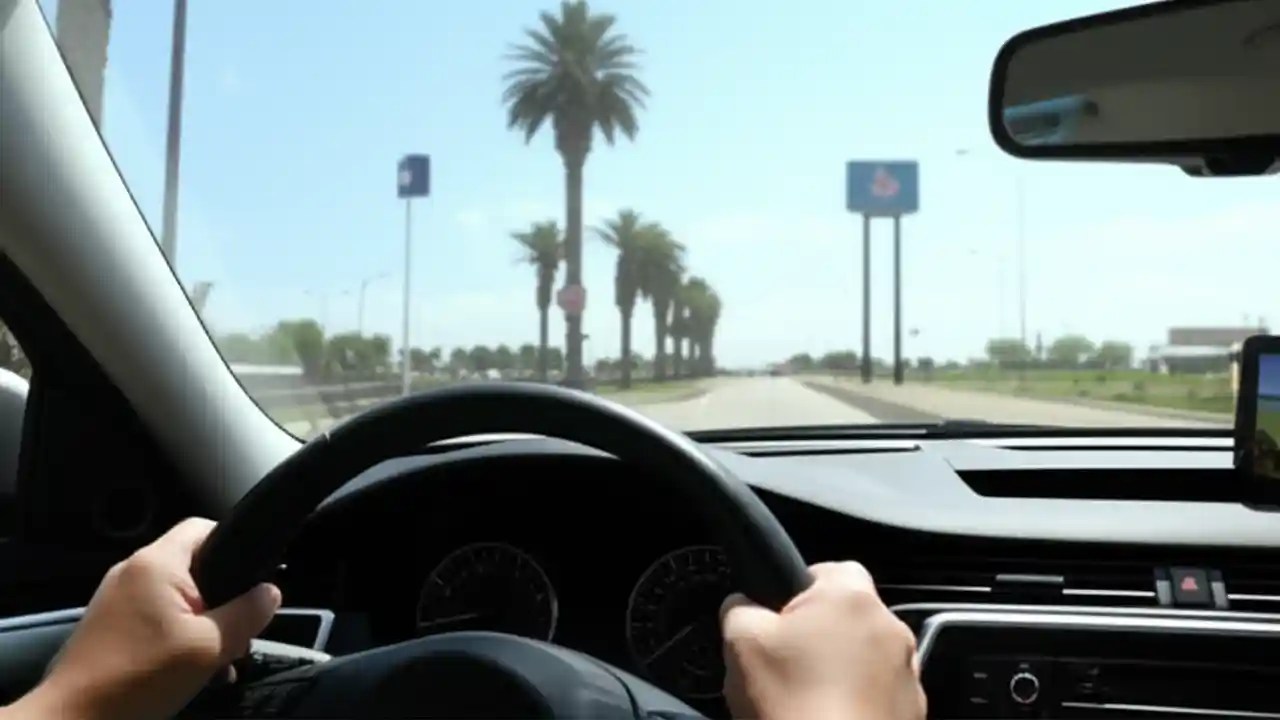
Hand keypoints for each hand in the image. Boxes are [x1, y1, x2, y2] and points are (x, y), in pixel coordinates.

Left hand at [9, 518, 280, 719]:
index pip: (204, 527)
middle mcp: (132, 572)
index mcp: (155, 564)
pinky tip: (192, 669)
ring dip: (205, 623)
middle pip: (195, 566)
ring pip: (178, 596)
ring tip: (219, 659)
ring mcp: (117, 599)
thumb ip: (246, 615)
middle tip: (239, 632)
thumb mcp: (208, 647)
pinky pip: (157, 617)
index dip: (236, 546)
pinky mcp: (110, 625)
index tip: (255, 581)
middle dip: (225, 598)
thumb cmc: (139, 677)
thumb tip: (270, 593)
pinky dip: (180, 634)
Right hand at [720, 561, 924, 719]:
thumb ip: (740, 607)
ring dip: (841, 669)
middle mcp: (891, 626)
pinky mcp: (915, 711)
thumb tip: (744, 603)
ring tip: (807, 699)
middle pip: (846, 615)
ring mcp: (909, 671)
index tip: (775, 622)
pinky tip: (829, 718)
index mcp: (851, 596)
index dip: (795, 592)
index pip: (826, 569)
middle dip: (819, 633)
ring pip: (864, 656)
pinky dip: (857, 701)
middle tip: (785, 662)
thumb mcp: (740, 642)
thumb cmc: (792, 702)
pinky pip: (879, 692)